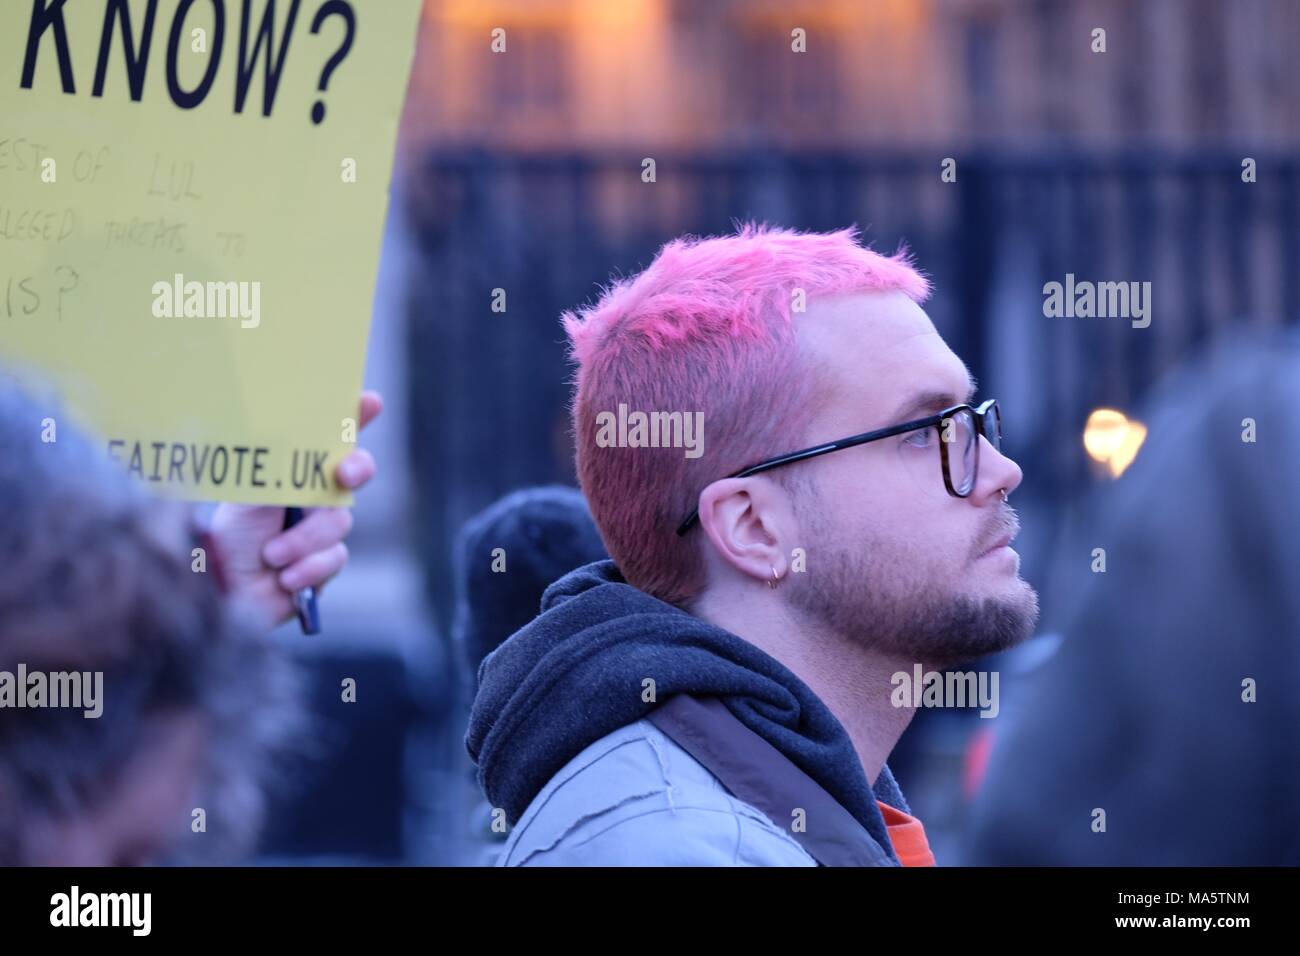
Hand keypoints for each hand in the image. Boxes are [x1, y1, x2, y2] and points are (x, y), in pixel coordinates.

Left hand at [209, 391, 381, 625]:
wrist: (223, 591)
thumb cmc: (229, 540)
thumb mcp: (250, 496)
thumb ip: (275, 468)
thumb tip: (284, 429)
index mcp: (292, 473)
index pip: (329, 438)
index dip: (355, 417)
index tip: (372, 401)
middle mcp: (313, 497)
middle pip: (356, 471)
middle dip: (356, 468)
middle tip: (344, 472)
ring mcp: (323, 530)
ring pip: (339, 523)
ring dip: (303, 541)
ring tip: (271, 555)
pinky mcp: (327, 563)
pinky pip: (335, 558)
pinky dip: (307, 568)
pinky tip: (284, 578)